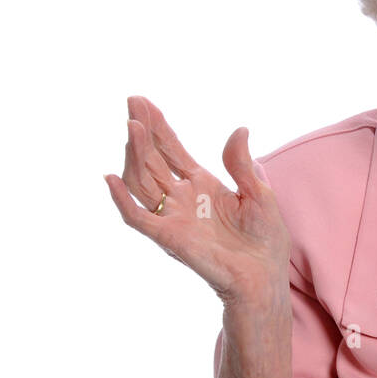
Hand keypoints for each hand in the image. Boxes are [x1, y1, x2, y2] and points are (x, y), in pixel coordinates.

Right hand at [104, 96, 292, 307]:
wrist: (264, 276)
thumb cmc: (265, 240)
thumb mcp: (259, 194)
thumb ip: (241, 164)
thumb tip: (239, 130)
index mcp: (202, 184)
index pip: (172, 150)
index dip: (158, 126)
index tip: (141, 101)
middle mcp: (182, 198)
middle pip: (153, 160)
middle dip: (143, 132)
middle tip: (132, 103)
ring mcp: (174, 217)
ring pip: (143, 181)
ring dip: (135, 155)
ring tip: (132, 127)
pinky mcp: (170, 237)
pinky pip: (139, 218)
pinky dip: (123, 200)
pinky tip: (111, 179)